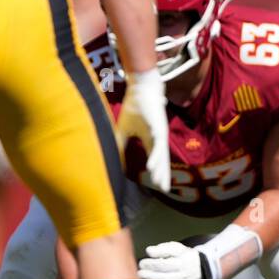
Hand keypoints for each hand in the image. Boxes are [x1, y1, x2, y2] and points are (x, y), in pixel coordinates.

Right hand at [115, 67, 169, 192]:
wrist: (140, 88)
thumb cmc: (134, 107)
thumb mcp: (124, 129)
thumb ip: (120, 144)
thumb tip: (112, 158)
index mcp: (151, 138)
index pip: (155, 158)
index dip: (157, 171)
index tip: (159, 185)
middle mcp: (158, 137)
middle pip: (161, 160)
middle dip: (163, 175)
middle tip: (166, 190)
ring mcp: (159, 132)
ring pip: (161, 154)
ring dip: (160, 169)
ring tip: (160, 183)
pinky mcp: (157, 126)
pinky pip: (156, 143)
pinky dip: (154, 156)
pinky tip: (151, 166)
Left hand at [138, 241, 206, 278]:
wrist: (201, 270)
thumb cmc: (184, 257)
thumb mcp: (176, 248)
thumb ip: (162, 249)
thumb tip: (149, 251)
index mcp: (182, 263)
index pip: (163, 265)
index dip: (150, 265)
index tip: (142, 263)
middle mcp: (183, 277)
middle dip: (148, 277)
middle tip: (140, 273)